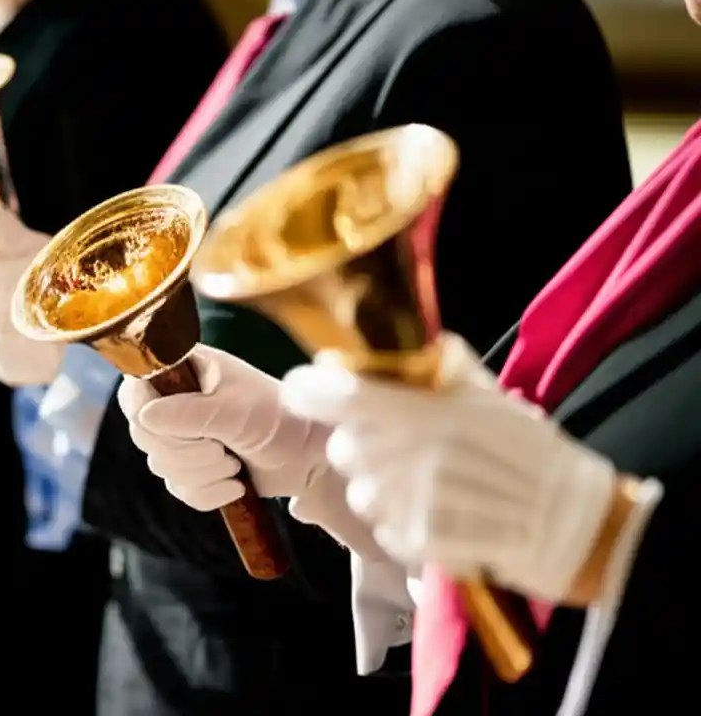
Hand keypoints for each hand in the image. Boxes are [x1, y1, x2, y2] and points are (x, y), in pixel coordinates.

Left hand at [281, 335, 618, 601]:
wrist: (575, 521)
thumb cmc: (533, 453)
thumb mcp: (490, 396)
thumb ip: (438, 369)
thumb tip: (389, 340)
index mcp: (426, 407)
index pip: (336, 394)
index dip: (310, 391)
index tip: (305, 389)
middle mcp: (412, 451)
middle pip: (342, 447)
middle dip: (360, 446)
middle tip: (395, 447)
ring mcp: (413, 499)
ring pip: (359, 492)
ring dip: (381, 489)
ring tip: (424, 485)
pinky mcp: (420, 540)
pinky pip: (384, 529)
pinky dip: (402, 524)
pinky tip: (437, 514)